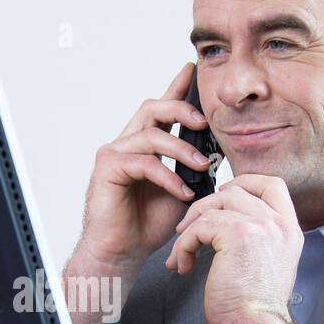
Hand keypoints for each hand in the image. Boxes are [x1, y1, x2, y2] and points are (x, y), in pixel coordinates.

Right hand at [74, 62, 214, 273]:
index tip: (192, 70)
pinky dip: (167, 176)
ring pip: (151, 134)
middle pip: (153, 107)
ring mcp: (114, 153)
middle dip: (181, 108)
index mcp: (144, 146)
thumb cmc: (146, 225)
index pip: (161, 110)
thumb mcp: (182, 191)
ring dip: (181, 149)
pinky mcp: (107, 168)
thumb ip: (192, 170)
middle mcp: (127, 143)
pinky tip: (181, 191)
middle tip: (203, 121)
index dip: (176, 88)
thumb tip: (216, 155)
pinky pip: (144, 162)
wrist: (121, 253)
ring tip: (201, 166)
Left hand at [165, 175, 303, 323]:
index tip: (221, 198)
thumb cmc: (254, 307)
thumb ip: (257, 238)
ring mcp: (261, 226)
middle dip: (206, 205)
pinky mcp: (238, 234)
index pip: (272, 184)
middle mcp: (279, 224)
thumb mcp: (267, 263)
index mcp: (289, 230)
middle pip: (237, 190)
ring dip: (190, 228)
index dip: (243, 183)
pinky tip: (183, 265)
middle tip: (190, 227)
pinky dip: (184, 245)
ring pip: (214, 206)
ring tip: (182, 253)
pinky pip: (200, 227)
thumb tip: (226, 224)